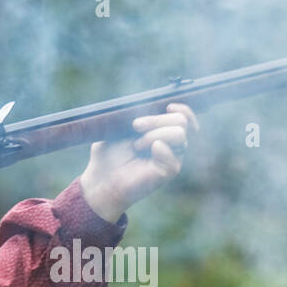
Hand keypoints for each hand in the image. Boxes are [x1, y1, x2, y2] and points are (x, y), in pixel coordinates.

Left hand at [80, 103, 198, 222]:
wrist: (102, 180)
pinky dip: (160, 149)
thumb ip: (135, 115)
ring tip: (136, 145)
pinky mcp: (169, 171)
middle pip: (181, 121)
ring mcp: (171, 157)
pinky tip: (142, 153)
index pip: (184, 116)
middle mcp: (170, 143)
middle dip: (156, 120)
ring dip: (155, 133)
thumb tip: (157, 108)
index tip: (168, 106)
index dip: (182, 109)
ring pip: (179, 134)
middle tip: (135, 127)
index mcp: (160, 130)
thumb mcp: (119, 127)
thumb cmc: (109, 155)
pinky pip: (174, 156)